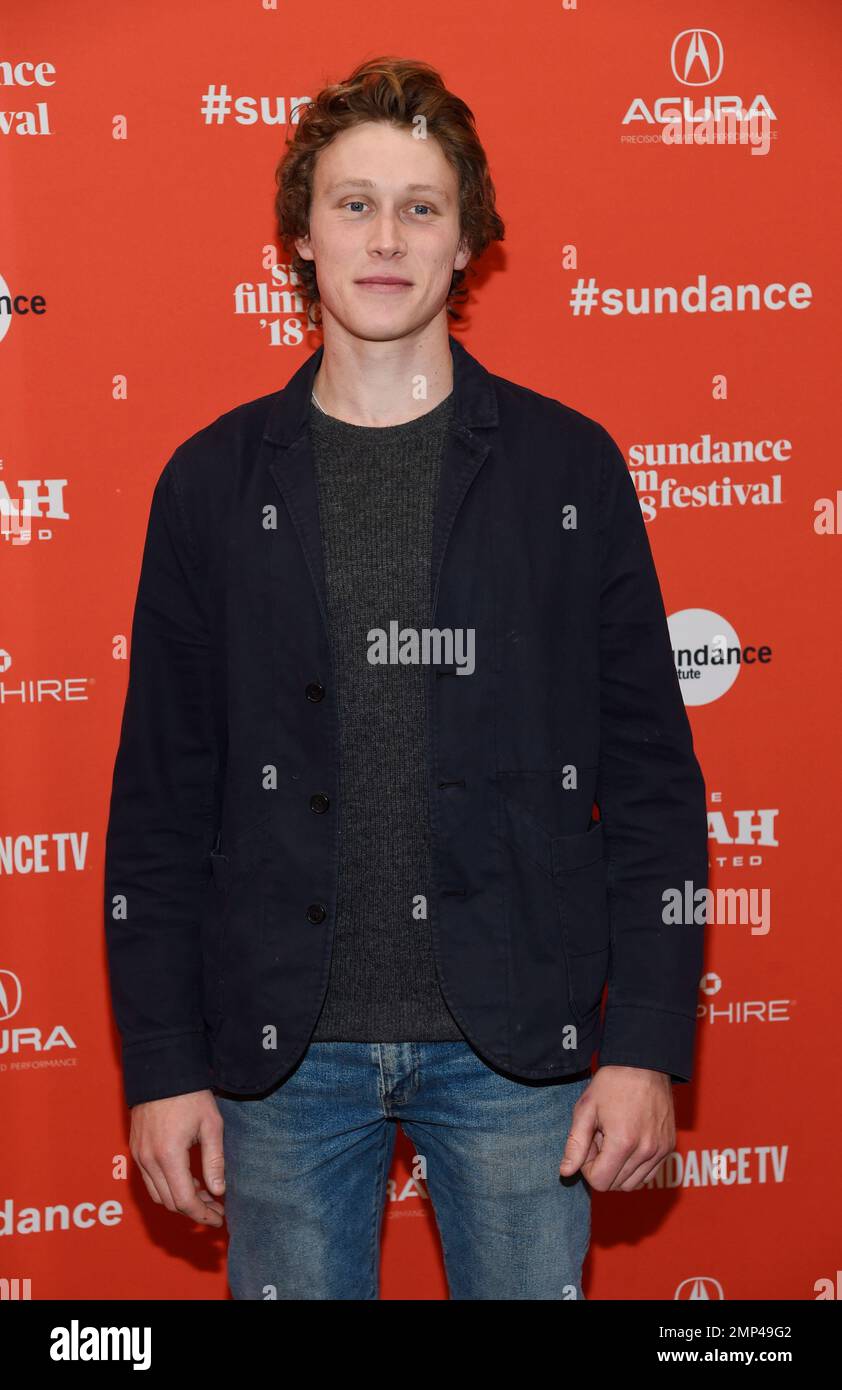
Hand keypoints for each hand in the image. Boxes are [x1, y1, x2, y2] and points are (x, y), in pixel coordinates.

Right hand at [130, 1089, 225, 1225]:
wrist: (161, 1070)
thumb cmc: (190, 1094)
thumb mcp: (211, 1125)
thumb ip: (214, 1161)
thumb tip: (218, 1192)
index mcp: (168, 1155)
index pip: (184, 1201)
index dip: (203, 1215)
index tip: (219, 1218)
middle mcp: (148, 1160)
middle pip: (170, 1202)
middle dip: (194, 1211)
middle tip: (216, 1209)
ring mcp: (138, 1155)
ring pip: (158, 1194)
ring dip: (180, 1200)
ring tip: (206, 1194)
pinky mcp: (135, 1150)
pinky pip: (150, 1180)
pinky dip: (168, 1187)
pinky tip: (188, 1180)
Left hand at [559, 1065, 674, 1191]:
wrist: (644, 1064)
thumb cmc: (612, 1083)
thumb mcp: (586, 1109)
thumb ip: (575, 1144)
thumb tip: (565, 1172)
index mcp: (623, 1142)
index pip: (600, 1182)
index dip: (588, 1168)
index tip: (589, 1144)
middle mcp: (646, 1151)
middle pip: (616, 1185)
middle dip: (603, 1167)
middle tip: (601, 1139)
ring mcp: (660, 1150)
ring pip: (633, 1184)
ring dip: (619, 1169)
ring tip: (615, 1140)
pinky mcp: (669, 1147)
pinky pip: (649, 1174)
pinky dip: (635, 1168)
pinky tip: (628, 1144)